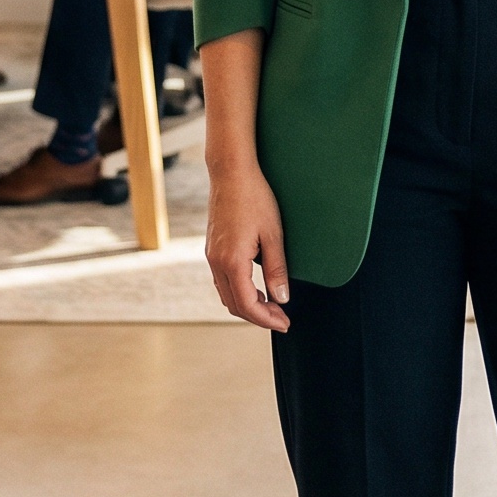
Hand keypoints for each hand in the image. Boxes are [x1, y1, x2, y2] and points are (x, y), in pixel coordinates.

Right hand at [205, 160, 291, 331]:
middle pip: (235, 305)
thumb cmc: (254, 197)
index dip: (267, 319)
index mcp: (231, 261)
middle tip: (281, 317)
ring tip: (271, 305)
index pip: (247, 305)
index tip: (285, 323)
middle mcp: (216, 262)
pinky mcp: (212, 249)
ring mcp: (211, 256)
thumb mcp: (273, 233)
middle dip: (258, 316)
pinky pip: (222, 281)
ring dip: (247, 305)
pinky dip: (239, 291)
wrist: (231, 173)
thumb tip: (282, 298)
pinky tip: (255, 287)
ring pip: (227, 294)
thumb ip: (276, 269)